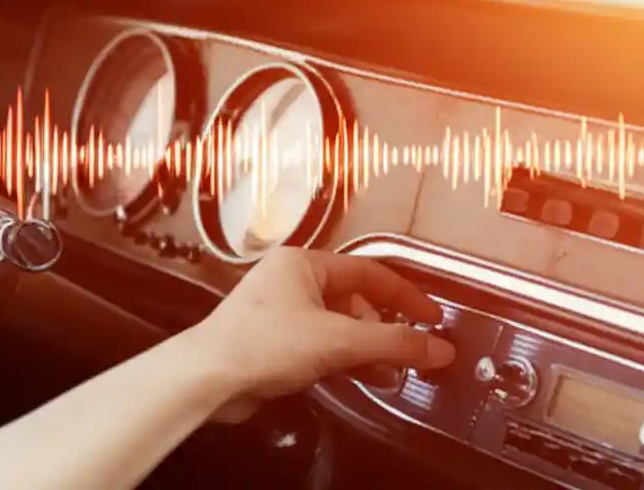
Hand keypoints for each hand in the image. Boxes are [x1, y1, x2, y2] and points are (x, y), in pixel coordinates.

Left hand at [181, 246, 455, 421]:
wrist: (207, 379)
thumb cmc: (258, 345)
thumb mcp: (338, 342)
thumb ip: (392, 343)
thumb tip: (436, 347)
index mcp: (303, 263)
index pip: (369, 272)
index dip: (405, 295)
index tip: (431, 316)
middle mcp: (291, 281)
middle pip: (355, 300)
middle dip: (383, 327)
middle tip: (409, 350)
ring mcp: (282, 312)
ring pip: (339, 325)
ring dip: (365, 346)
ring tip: (389, 369)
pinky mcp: (275, 342)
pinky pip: (321, 344)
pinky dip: (344, 358)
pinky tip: (361, 375)